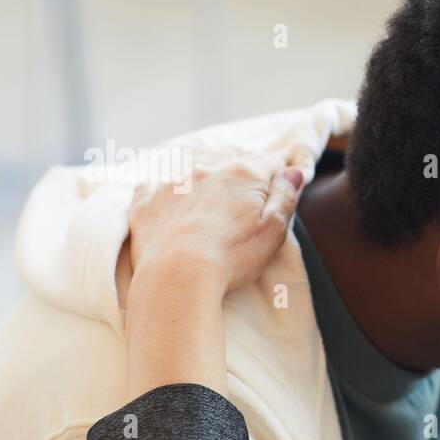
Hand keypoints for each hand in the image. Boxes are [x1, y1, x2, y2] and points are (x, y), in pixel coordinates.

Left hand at [128, 165, 303, 294]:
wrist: (176, 278)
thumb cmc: (232, 258)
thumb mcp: (274, 231)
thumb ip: (286, 197)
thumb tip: (293, 171)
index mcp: (242, 174)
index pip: (270, 162)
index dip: (280, 174)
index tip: (280, 189)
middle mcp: (206, 168)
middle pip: (232, 164)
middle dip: (241, 180)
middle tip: (245, 208)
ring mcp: (172, 181)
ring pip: (194, 170)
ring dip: (205, 182)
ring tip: (210, 211)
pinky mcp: (145, 200)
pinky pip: (156, 184)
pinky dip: (167, 191)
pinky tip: (173, 206)